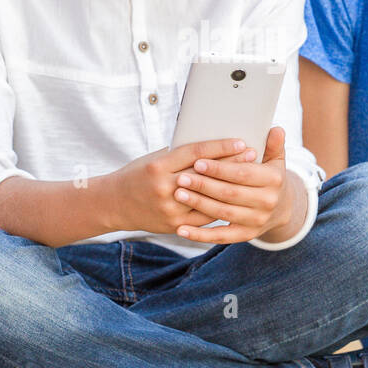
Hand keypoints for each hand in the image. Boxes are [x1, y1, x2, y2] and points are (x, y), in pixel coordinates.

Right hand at [105, 137, 252, 235]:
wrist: (114, 203)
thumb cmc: (137, 174)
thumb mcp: (155, 158)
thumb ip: (180, 156)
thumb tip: (212, 146)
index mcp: (158, 167)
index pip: (195, 153)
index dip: (220, 147)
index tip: (240, 142)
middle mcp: (163, 188)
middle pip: (205, 176)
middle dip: (232, 165)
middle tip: (253, 155)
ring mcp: (169, 210)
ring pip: (208, 199)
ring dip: (231, 188)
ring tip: (249, 177)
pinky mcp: (173, 225)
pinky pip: (204, 217)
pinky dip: (220, 207)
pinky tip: (236, 199)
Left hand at [171, 126, 292, 243]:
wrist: (281, 209)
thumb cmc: (270, 178)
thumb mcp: (276, 160)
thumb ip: (273, 145)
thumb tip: (276, 129)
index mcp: (274, 180)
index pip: (242, 173)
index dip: (220, 168)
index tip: (198, 162)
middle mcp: (267, 202)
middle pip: (230, 193)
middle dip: (204, 185)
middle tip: (181, 178)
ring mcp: (256, 221)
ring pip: (223, 213)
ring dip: (199, 204)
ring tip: (178, 194)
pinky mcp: (246, 236)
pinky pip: (220, 237)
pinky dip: (200, 235)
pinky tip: (181, 230)